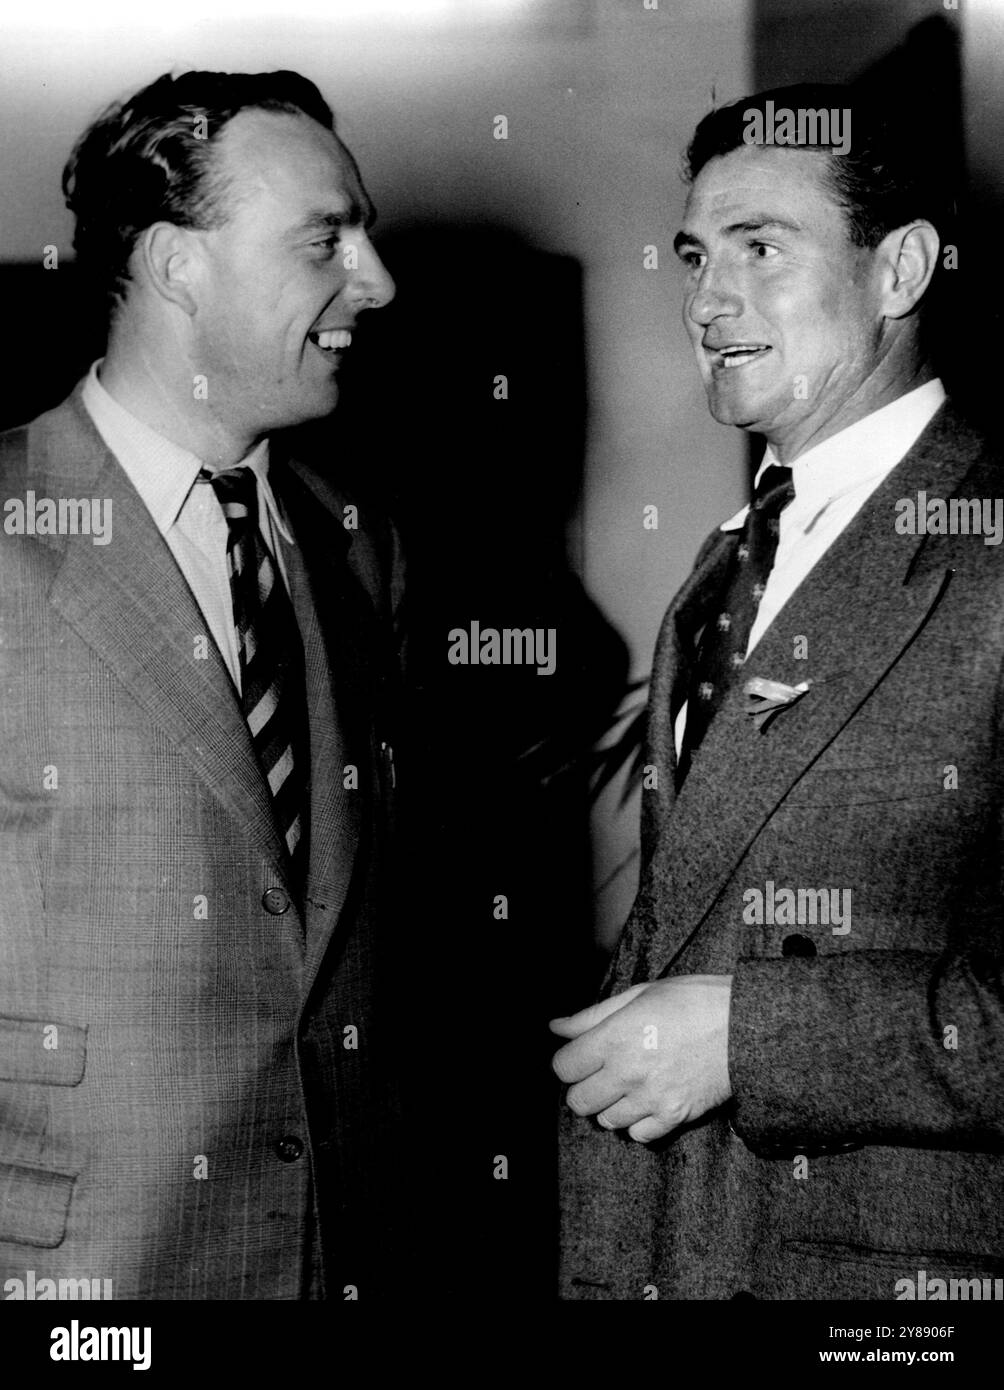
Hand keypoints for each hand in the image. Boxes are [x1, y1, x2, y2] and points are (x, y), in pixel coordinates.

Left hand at [550, 975, 732, 1142]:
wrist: (745, 1025)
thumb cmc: (693, 1001)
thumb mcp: (640, 994)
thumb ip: (592, 1016)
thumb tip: (556, 1027)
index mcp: (615, 1037)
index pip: (564, 1068)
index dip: (569, 1061)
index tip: (582, 1056)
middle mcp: (627, 1072)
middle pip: (578, 1101)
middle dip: (585, 1087)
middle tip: (603, 1073)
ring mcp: (651, 1098)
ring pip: (606, 1121)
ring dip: (612, 1105)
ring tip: (630, 1085)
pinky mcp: (675, 1116)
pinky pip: (639, 1135)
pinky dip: (639, 1122)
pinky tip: (649, 1100)